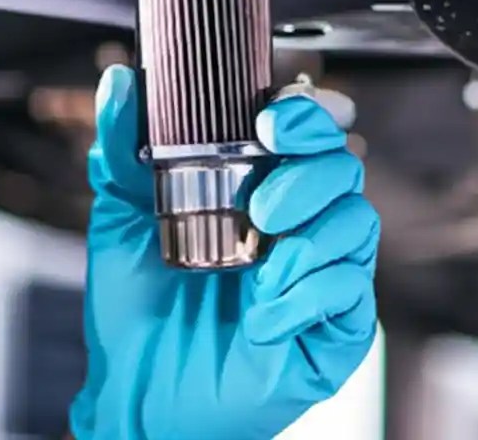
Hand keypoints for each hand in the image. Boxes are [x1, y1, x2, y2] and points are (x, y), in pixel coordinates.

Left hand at [70, 66, 378, 439]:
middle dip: (309, 174)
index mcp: (259, 191)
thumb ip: (122, 148)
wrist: (135, 394)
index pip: (306, 134)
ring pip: (358, 223)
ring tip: (262, 263)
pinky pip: (350, 293)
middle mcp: (298, 227)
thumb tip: (119, 83)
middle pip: (344, 168)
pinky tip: (264, 316)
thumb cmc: (135, 311)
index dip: (305, 115)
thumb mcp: (121, 218)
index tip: (272, 116)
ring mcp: (321, 277)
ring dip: (312, 236)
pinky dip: (307, 296)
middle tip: (263, 204)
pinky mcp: (335, 329)